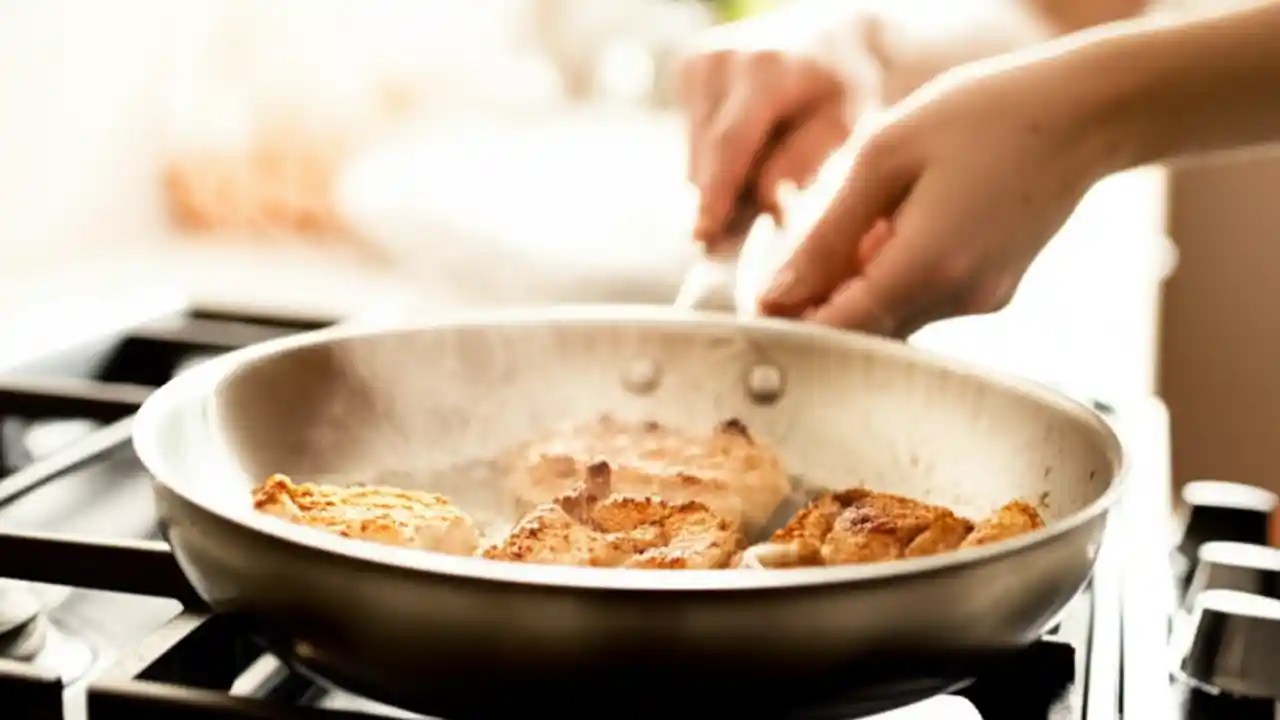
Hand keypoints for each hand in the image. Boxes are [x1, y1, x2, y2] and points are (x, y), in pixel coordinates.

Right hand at [678, 5, 880, 250]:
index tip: (703, 235)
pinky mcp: (688, 69)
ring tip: (760, 171)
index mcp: (766, 69)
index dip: (715, 194)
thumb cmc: (843, 86)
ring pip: (696, 151)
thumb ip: (804, 162)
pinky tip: (749, 147)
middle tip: (742, 230)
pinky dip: (717, 157)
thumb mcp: (844, 124)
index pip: (729, 144)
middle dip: (722, 196)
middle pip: (708, 154)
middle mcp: (722, 59)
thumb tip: (764, 203)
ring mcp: (700, 61)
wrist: (827, 36)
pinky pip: (693, 139)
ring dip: (721, 177)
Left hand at [758, 49, 1122, 336]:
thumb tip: (776, 297)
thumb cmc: (981, 115)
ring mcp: (981, 301)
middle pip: (860, 331)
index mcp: (927, 267)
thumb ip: (826, 236)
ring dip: (857, 284)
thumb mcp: (884, 158)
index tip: (760, 301)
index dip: (789, 324)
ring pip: (889, 318)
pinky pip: (921, 301)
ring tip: (869, 216)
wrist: (1084, 112)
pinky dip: (892, 276)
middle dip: (819, 301)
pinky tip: (901, 222)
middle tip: (800, 249)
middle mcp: (958, 300)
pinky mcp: (992, 293)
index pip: (836, 331)